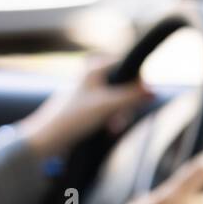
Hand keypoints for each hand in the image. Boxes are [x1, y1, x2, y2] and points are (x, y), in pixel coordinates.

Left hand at [18, 56, 152, 159]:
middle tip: (122, 118)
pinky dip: (111, 118)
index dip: (137, 83)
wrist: (48, 137)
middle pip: (124, 84)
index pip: (128, 65)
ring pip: (117, 98)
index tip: (139, 100)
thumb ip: (132, 96)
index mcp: (95, 67)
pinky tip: (108, 130)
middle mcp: (92, 75)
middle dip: (127, 103)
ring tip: (113, 127)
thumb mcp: (107, 106)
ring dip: (120, 113)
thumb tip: (154, 90)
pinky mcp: (87, 105)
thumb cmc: (73, 118)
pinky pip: (108, 108)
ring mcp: (89, 90)